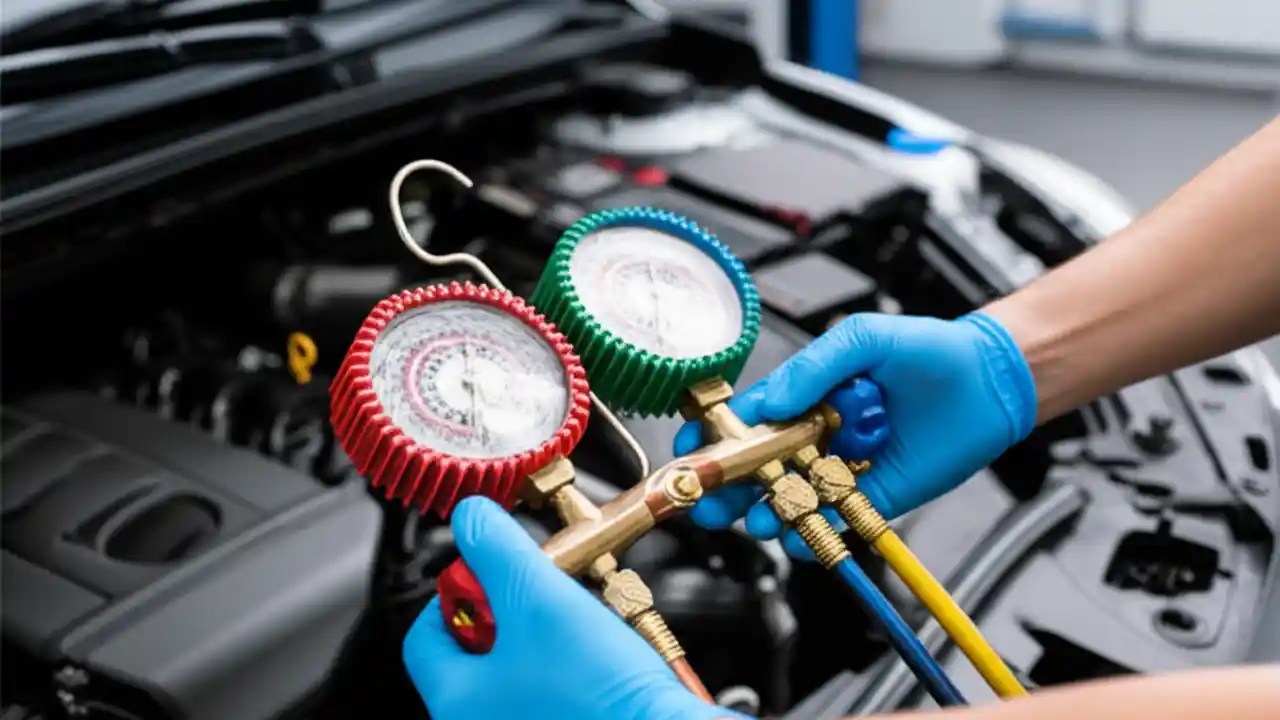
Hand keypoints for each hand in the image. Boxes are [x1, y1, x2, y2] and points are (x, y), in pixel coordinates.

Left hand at [403, 496, 743, 719]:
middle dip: (512, 611)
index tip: (486, 570)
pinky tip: (599, 655)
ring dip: (546, 636)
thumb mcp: (540, 597)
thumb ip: (496, 549)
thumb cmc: (602, 693)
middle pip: (477, 650)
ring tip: (578, 620)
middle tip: (542, 591)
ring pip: (520, 668)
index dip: (457, 589)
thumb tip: (471, 517)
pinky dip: (571, 666)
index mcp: (455, 701)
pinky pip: (554, 691)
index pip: (425, 635)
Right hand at [673, 312, 1035, 559]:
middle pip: (759, 466)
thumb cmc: (927, 350)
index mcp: (806, 395)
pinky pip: (837, 521)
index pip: (749, 418)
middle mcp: (818, 435)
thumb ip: (813, 367)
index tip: (691, 451)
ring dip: (767, 511)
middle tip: (706, 500)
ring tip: (754, 520)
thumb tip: (770, 402)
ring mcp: (844, 468)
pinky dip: (813, 533)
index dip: (716, 435)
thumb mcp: (862, 340)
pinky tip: (794, 536)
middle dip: (729, 485)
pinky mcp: (875, 497)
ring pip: (792, 497)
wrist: (990, 380)